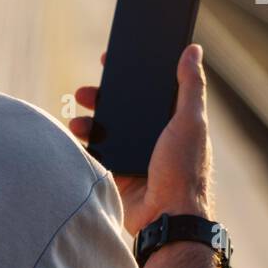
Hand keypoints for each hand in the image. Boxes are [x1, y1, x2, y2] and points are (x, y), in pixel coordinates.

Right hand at [68, 44, 214, 234]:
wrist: (166, 218)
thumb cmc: (184, 170)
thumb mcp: (190, 121)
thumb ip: (190, 86)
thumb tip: (193, 49)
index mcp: (174, 121)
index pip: (150, 90)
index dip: (133, 73)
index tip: (111, 59)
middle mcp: (154, 136)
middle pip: (123, 108)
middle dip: (102, 96)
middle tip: (85, 91)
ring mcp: (134, 155)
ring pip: (106, 128)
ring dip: (89, 118)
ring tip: (77, 114)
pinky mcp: (118, 173)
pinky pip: (96, 152)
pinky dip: (84, 142)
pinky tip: (74, 133)